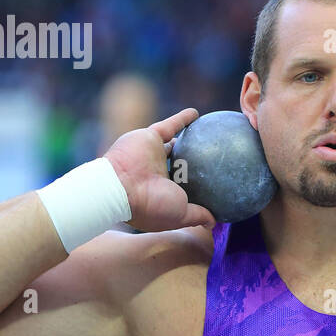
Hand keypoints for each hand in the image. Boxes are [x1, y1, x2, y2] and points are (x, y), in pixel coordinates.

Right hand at [103, 108, 215, 230]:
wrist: (121, 187)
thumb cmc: (151, 205)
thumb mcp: (181, 215)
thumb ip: (197, 215)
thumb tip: (214, 222)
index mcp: (162, 192)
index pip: (181, 188)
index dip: (194, 188)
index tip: (211, 187)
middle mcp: (157, 173)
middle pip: (178, 165)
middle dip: (189, 164)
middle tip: (210, 159)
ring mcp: (152, 154)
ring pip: (173, 143)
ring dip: (186, 139)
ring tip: (204, 134)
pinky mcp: (149, 137)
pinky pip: (169, 125)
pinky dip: (182, 118)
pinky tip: (196, 113)